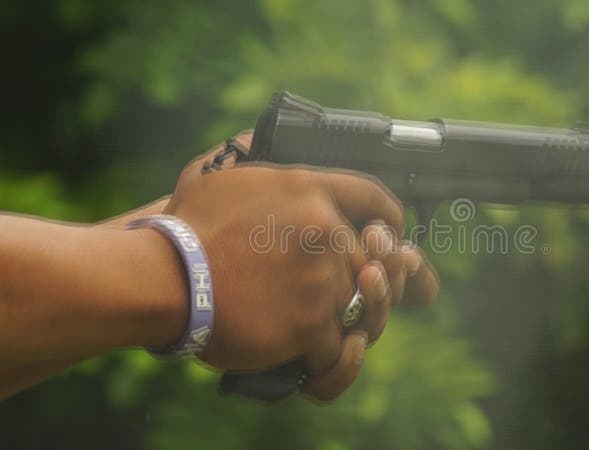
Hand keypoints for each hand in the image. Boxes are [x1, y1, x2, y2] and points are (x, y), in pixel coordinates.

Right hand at [154, 131, 438, 399]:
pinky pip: (341, 347)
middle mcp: (326, 230)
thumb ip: (250, 153)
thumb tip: (261, 137)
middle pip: (380, 258)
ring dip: (356, 319)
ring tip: (344, 325)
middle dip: (377, 277)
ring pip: (365, 305)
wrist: (162, 277)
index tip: (391, 234)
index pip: (375, 196)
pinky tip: (330, 353)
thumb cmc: (184, 227)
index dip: (391, 218)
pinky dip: (336, 356)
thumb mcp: (219, 172)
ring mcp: (322, 280)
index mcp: (309, 189)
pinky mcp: (309, 325)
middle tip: (362, 290)